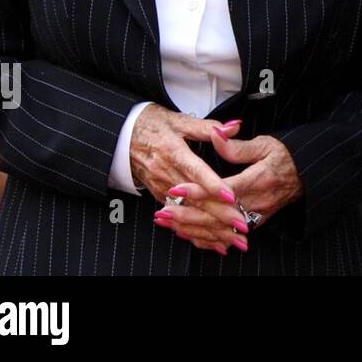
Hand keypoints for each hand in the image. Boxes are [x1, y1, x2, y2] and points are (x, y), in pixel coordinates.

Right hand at [129, 104, 242, 254]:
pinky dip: (195, 230)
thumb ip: (209, 127)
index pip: (196, 171)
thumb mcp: (180, 120)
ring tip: (231, 239)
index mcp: (173, 152)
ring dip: (209, 227)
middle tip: (241, 225)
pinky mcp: (159, 196)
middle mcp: (166, 173)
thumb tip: (234, 126)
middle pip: (194, 198)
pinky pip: (178, 217)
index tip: (231, 197)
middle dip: (218, 214)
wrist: (121, 135)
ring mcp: (161, 187)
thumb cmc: (152, 125)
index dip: (213, 185)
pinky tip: (211, 241)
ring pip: (187, 211)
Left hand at [161, 126, 303, 254]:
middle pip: (217, 214)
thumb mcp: (264, 144)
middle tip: (162, 213)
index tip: (177, 190)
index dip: (200, 191)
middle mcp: (257, 202)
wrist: (305, 176)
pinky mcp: (254, 223)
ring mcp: (256, 216)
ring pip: (219, 228)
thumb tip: (215, 135)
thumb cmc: (284, 157)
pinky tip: (185, 233)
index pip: (224, 189)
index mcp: (259, 179)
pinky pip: (226, 234)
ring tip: (167, 223)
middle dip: (187, 215)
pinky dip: (204, 235)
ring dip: (191, 227)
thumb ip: (236, 145)